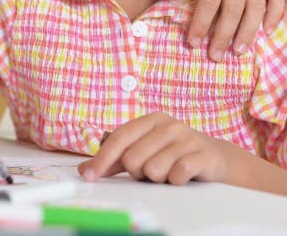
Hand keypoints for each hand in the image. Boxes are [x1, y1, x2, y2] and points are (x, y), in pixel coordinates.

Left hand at [78, 112, 242, 185]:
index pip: (119, 139)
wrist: (216, 158)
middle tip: (151, 171)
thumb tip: (84, 169)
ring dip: (158, 178)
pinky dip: (175, 181)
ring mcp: (187, 137)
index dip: (102, 159)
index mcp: (150, 120)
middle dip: (137, 173)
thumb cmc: (173, 154)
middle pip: (133, 159)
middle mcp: (168, 125)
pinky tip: (181, 176)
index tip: (88, 176)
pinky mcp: (204, 154)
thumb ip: (115, 160)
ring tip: (168, 172)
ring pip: (153, 170)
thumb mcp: (144, 152)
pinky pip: (177, 174)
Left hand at [168, 0, 283, 59]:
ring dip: (248, 31)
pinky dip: (276, 13)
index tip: (193, 42)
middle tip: (215, 56)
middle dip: (223, 35)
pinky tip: (268, 30)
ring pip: (256, 6)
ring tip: (239, 51)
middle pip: (233, 8)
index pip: (209, 1)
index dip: (201, 24)